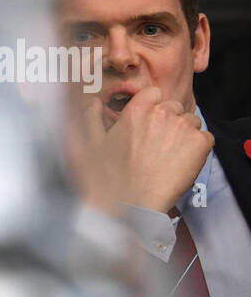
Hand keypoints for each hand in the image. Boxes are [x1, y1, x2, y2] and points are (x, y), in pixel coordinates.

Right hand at [66, 86, 212, 215]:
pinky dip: (198, 148)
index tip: (148, 123)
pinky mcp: (200, 144)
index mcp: (136, 111)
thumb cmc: (109, 178)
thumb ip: (91, 118)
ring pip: (192, 121)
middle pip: (175, 107)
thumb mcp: (91, 144)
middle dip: (169, 122)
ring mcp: (183, 127)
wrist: (132, 204)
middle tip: (158, 146)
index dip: (152, 106)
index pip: (154, 93)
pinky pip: (206, 137)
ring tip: (170, 156)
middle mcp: (162, 113)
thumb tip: (93, 102)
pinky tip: (182, 163)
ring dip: (185, 134)